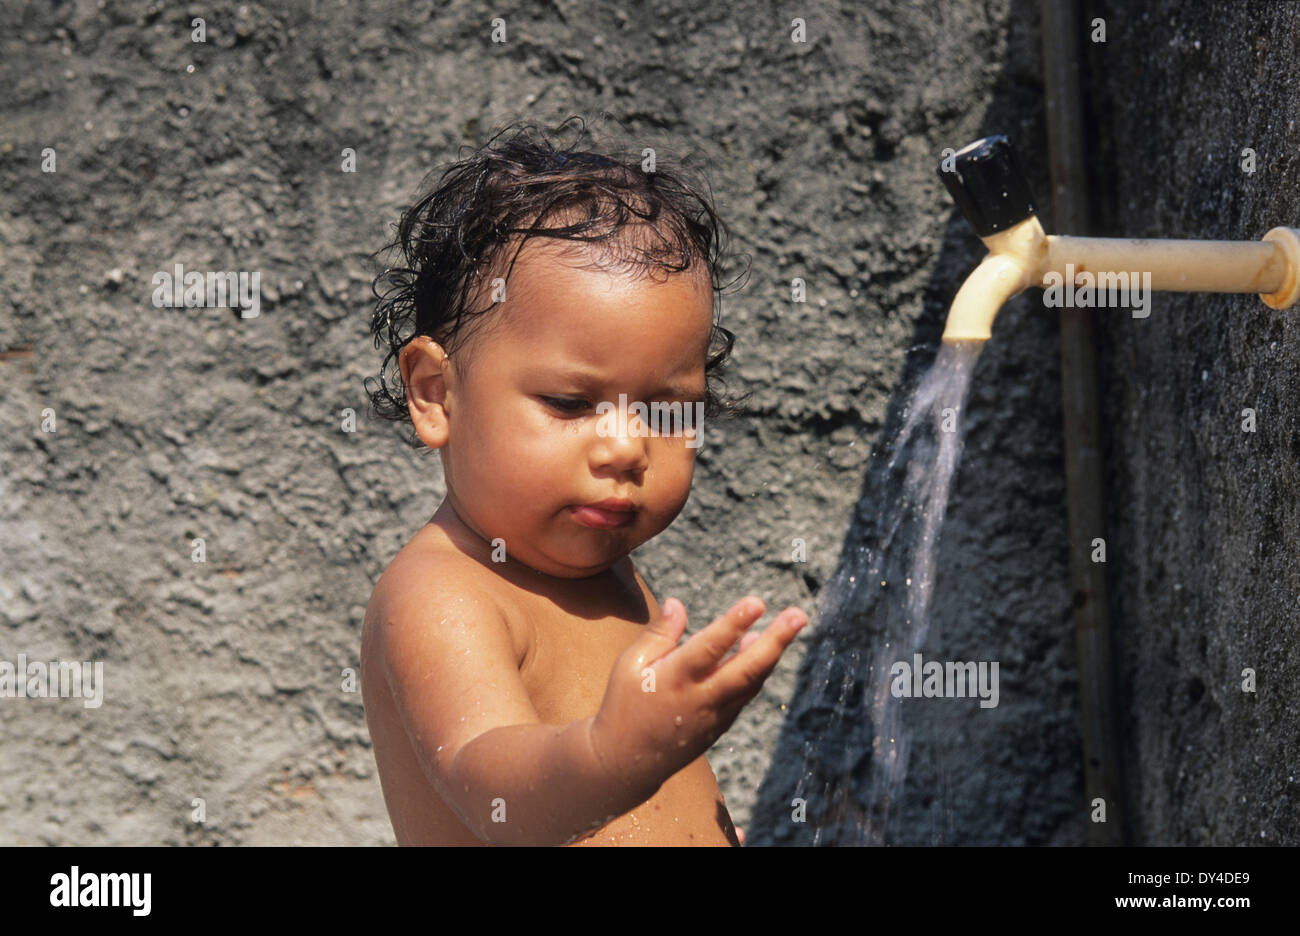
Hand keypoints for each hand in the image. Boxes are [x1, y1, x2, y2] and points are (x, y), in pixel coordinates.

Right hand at [588, 596, 806, 798]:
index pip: (708, 648)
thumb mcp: (630, 665)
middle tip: (799, 614)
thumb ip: (658, 635)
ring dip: (773, 653)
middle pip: (746, 670)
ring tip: (789, 623)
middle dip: (777, 641)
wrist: (626, 762)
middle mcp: (699, 699)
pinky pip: (745, 695)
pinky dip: (758, 671)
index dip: (734, 624)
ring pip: (752, 683)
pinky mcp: (720, 726)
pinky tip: (762, 648)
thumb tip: (678, 603)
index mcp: (672, 680)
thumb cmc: (624, 704)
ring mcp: (713, 716)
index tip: (757, 602)